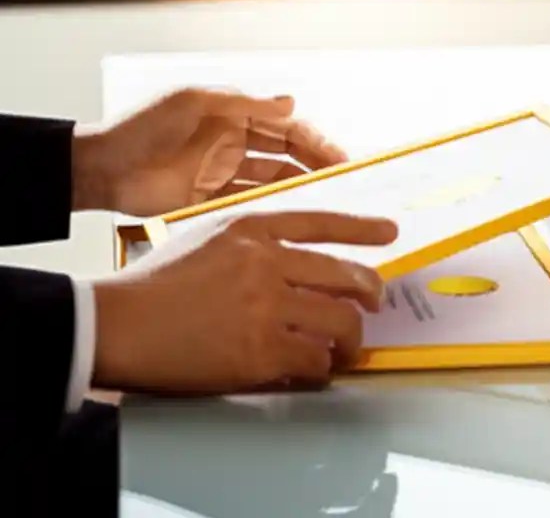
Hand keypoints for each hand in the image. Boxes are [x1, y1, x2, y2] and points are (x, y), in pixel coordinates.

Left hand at [73, 88, 347, 216]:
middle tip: (345, 185)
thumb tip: (290, 101)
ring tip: (325, 204)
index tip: (342, 159)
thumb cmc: (141, 128)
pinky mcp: (211, 199)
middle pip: (287, 154)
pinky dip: (271, 208)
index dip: (316, 142)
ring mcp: (224, 172)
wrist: (100, 168)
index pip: (286, 127)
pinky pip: (251, 202)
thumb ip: (242, 103)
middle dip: (317, 166)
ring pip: (274, 180)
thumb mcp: (193, 103)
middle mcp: (234, 142)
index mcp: (232, 114)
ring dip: (299, 189)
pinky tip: (291, 218)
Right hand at [93, 211, 397, 392]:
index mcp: (252, 229)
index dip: (362, 228)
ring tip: (346, 348)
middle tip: (373, 306)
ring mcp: (267, 306)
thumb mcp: (205, 240)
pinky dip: (322, 368)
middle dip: (370, 293)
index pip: (321, 222)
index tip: (391, 233)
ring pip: (341, 320)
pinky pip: (315, 359)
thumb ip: (251, 245)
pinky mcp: (260, 350)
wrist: (116, 323)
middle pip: (346, 275)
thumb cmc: (152, 286)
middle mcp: (267, 262)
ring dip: (351, 339)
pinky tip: (315, 369)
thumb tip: (294, 265)